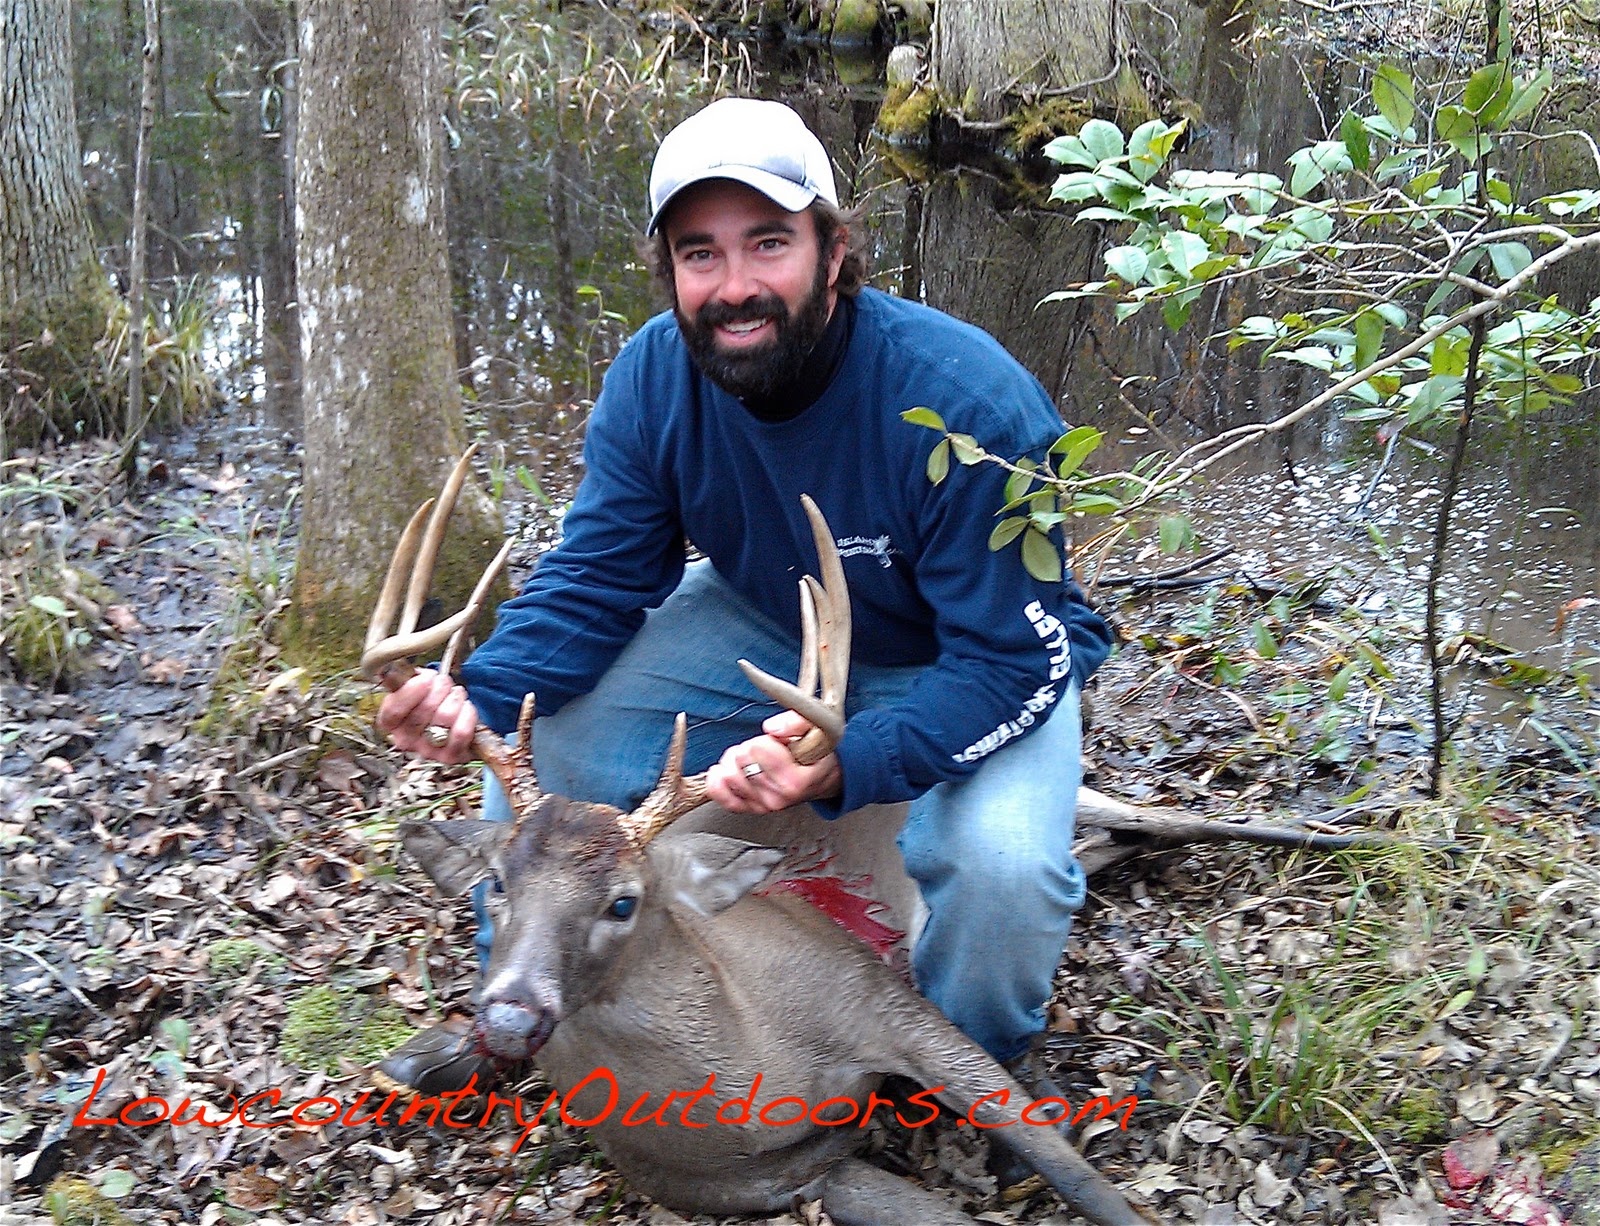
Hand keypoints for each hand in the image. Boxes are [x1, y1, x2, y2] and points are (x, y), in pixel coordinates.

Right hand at [377, 668, 479, 762]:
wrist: (455, 719)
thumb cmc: (432, 698)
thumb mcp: (415, 684)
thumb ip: (407, 678)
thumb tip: (406, 673)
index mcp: (391, 723)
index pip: (393, 711)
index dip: (410, 693)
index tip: (426, 678)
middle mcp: (405, 741)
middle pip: (424, 710)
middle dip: (440, 687)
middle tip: (444, 682)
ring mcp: (427, 752)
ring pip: (445, 717)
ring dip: (455, 698)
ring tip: (456, 694)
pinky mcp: (449, 758)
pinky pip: (461, 732)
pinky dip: (468, 714)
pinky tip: (465, 708)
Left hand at [705, 710, 841, 814]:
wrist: (824, 777)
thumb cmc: (818, 754)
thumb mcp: (817, 729)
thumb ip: (795, 722)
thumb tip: (771, 727)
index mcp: (795, 780)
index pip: (757, 749)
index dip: (764, 740)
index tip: (777, 743)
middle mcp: (778, 797)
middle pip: (740, 760)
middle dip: (750, 748)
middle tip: (767, 750)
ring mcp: (764, 805)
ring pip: (727, 776)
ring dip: (735, 762)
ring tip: (753, 758)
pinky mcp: (751, 808)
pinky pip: (722, 797)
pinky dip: (717, 783)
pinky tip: (723, 771)